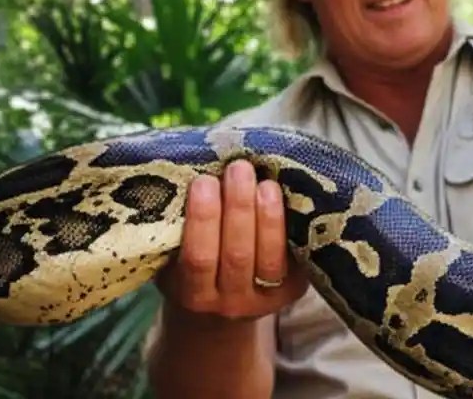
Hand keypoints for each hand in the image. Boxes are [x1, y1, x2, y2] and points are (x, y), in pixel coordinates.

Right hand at [156, 160, 308, 322]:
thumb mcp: (176, 257)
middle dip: (239, 208)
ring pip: (271, 257)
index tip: (203, 181)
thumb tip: (195, 171)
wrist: (223, 305)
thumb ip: (181, 228)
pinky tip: (289, 196)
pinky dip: (292, 226)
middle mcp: (229, 303)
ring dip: (269, 215)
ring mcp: (265, 299)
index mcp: (193, 295)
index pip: (199, 258)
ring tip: (266, 182)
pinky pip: (296, 257)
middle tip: (238, 168)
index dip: (203, 220)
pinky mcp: (294, 289)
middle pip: (238, 255)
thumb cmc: (193, 267)